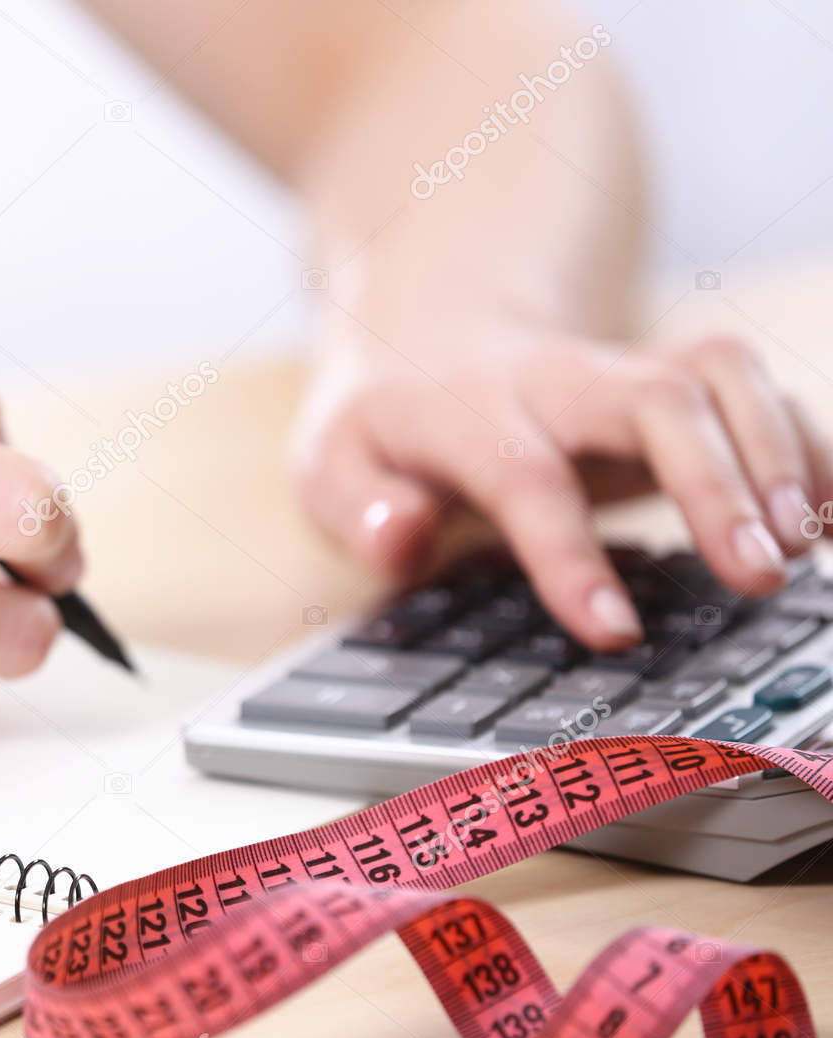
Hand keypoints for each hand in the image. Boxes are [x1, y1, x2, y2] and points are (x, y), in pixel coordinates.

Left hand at [290, 319, 832, 650]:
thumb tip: (400, 537)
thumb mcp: (330, 464)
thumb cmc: (387, 423)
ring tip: (805, 546)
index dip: (568, 554)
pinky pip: (751, 385)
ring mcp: (619, 367)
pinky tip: (821, 514)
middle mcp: (553, 379)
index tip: (612, 630)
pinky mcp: (670, 374)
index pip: (524, 476)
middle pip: (653, 400)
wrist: (430, 332)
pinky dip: (800, 442)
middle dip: (717, 482)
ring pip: (717, 376)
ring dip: (777, 453)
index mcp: (461, 410)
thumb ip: (356, 506)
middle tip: (761, 574)